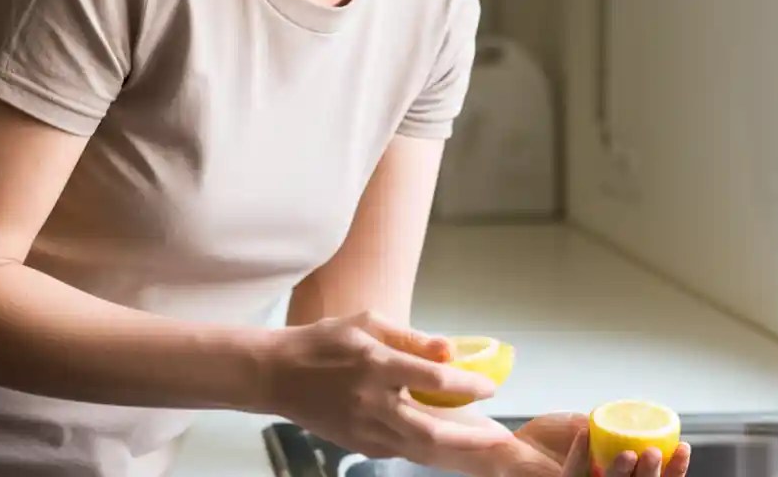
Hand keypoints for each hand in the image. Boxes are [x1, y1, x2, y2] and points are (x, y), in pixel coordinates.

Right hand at [259, 310, 513, 467]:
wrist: (275, 376)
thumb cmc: (325, 342)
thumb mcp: (368, 324)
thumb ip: (411, 338)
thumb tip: (450, 350)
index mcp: (376, 366)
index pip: (434, 380)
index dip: (469, 384)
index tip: (490, 386)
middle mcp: (372, 403)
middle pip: (432, 432)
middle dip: (473, 439)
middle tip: (502, 440)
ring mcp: (364, 430)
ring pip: (420, 450)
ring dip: (457, 454)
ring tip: (487, 451)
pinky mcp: (359, 444)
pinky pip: (403, 452)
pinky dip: (431, 452)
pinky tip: (453, 448)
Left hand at [503, 412, 691, 476]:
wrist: (500, 449)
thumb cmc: (540, 443)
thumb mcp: (582, 429)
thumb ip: (606, 428)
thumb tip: (631, 417)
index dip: (673, 472)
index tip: (684, 447)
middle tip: (656, 453)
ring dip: (620, 476)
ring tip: (627, 454)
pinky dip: (580, 457)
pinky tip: (584, 434)